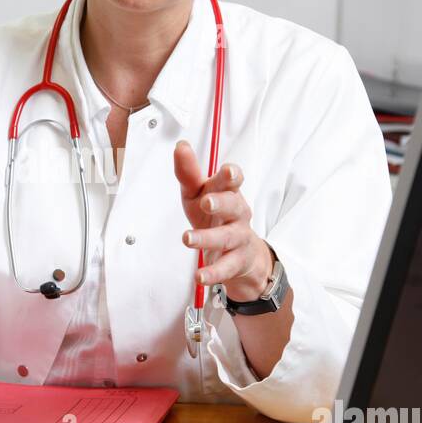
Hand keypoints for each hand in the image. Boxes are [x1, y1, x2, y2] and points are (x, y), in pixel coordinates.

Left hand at [173, 142, 273, 301]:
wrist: (241, 254)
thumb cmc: (216, 216)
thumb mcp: (199, 193)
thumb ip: (189, 173)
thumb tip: (180, 146)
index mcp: (228, 192)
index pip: (234, 180)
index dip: (232, 175)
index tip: (228, 172)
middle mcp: (238, 213)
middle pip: (234, 205)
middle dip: (222, 202)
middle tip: (206, 202)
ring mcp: (238, 237)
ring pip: (226, 236)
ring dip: (207, 238)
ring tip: (187, 239)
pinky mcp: (236, 262)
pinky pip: (225, 268)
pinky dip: (212, 273)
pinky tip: (199, 276)